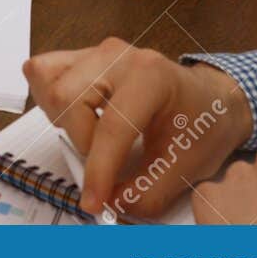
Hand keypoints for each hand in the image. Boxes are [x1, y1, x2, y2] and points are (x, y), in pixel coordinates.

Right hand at [22, 38, 251, 218]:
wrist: (210, 99)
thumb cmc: (203, 124)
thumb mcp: (186, 166)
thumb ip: (146, 191)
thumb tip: (110, 204)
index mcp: (151, 77)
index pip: (112, 126)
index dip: (99, 170)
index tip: (94, 202)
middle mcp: (118, 56)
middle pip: (69, 98)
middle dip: (81, 142)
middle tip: (102, 165)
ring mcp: (96, 53)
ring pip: (50, 83)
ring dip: (62, 121)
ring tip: (91, 138)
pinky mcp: (82, 58)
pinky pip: (45, 71)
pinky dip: (50, 100)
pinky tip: (75, 118)